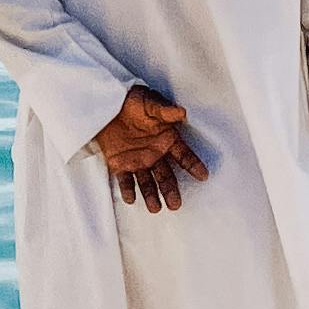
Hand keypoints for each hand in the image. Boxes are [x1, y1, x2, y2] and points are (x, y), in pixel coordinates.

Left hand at [94, 86, 206, 213]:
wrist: (105, 104)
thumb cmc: (132, 100)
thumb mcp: (149, 102)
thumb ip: (164, 111)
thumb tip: (182, 112)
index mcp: (166, 139)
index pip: (183, 155)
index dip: (193, 165)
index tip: (203, 176)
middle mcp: (155, 154)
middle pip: (166, 176)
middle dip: (171, 191)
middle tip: (176, 205)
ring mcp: (138, 161)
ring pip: (147, 182)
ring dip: (151, 196)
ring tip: (155, 209)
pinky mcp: (120, 164)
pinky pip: (125, 180)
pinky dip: (128, 190)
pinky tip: (131, 199)